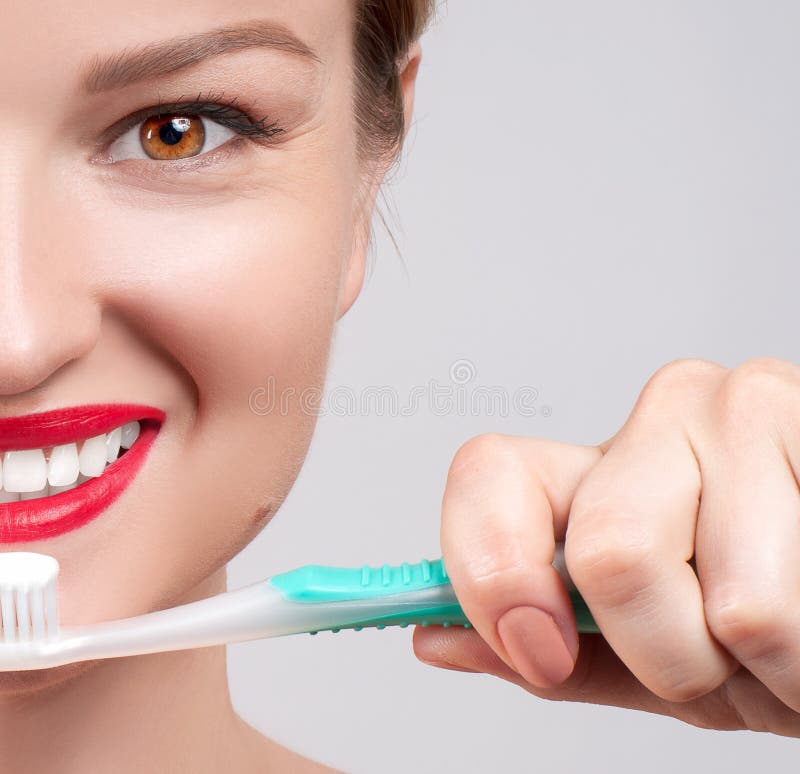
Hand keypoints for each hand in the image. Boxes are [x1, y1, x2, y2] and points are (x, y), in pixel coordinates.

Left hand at [413, 357, 799, 735]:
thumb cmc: (762, 633)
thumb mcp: (647, 655)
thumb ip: (547, 651)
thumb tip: (433, 636)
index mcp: (598, 469)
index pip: (489, 472)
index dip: (492, 569)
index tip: (537, 647)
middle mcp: (659, 417)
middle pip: (606, 549)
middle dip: (667, 653)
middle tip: (719, 650)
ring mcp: (740, 405)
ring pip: (718, 597)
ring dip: (755, 662)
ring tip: (784, 631)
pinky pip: (778, 600)